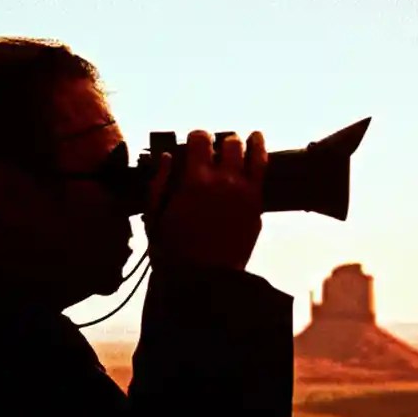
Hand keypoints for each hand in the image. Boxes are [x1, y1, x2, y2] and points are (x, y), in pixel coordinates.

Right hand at [143, 130, 266, 271]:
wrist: (205, 279)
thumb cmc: (173, 250)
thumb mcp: (154, 216)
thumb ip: (159, 183)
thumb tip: (166, 157)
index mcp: (195, 180)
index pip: (199, 138)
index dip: (195, 137)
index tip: (193, 143)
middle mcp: (224, 180)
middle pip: (229, 142)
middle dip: (220, 142)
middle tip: (216, 150)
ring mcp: (245, 191)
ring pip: (251, 151)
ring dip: (244, 144)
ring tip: (244, 141)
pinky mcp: (257, 204)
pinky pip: (263, 170)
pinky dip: (260, 155)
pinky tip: (257, 148)